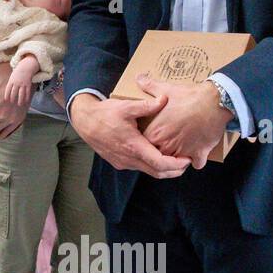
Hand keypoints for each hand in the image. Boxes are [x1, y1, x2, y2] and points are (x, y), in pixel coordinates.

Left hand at [4, 57, 38, 108]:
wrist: (26, 67)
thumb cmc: (18, 72)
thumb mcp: (12, 76)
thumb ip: (11, 83)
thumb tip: (9, 91)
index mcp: (11, 81)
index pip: (8, 89)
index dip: (7, 95)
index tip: (6, 100)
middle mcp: (17, 83)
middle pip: (14, 92)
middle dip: (12, 98)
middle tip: (12, 102)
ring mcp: (23, 84)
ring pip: (21, 93)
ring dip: (20, 99)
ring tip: (19, 104)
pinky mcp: (28, 84)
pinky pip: (27, 91)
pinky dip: (27, 96)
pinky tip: (26, 100)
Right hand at [68, 92, 190, 177]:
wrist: (85, 121)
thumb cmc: (105, 114)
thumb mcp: (126, 106)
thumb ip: (147, 105)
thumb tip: (165, 99)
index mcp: (134, 146)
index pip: (160, 163)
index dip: (177, 164)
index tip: (188, 159)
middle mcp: (129, 158)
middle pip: (157, 173)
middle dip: (175, 170)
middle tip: (186, 162)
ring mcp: (123, 162)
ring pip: (148, 171)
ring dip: (163, 169)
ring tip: (175, 158)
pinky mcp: (119, 162)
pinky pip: (139, 168)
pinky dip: (151, 165)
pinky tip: (156, 154)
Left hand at [135, 75, 230, 168]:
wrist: (214, 101)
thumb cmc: (188, 96)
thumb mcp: (166, 88)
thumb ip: (149, 86)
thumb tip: (139, 78)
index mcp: (155, 133)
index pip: (144, 144)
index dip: (149, 141)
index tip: (156, 136)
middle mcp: (167, 145)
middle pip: (160, 154)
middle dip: (164, 150)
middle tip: (170, 142)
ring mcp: (183, 151)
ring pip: (177, 161)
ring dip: (180, 157)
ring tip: (183, 147)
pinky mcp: (199, 154)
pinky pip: (197, 163)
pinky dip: (198, 159)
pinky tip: (198, 152)